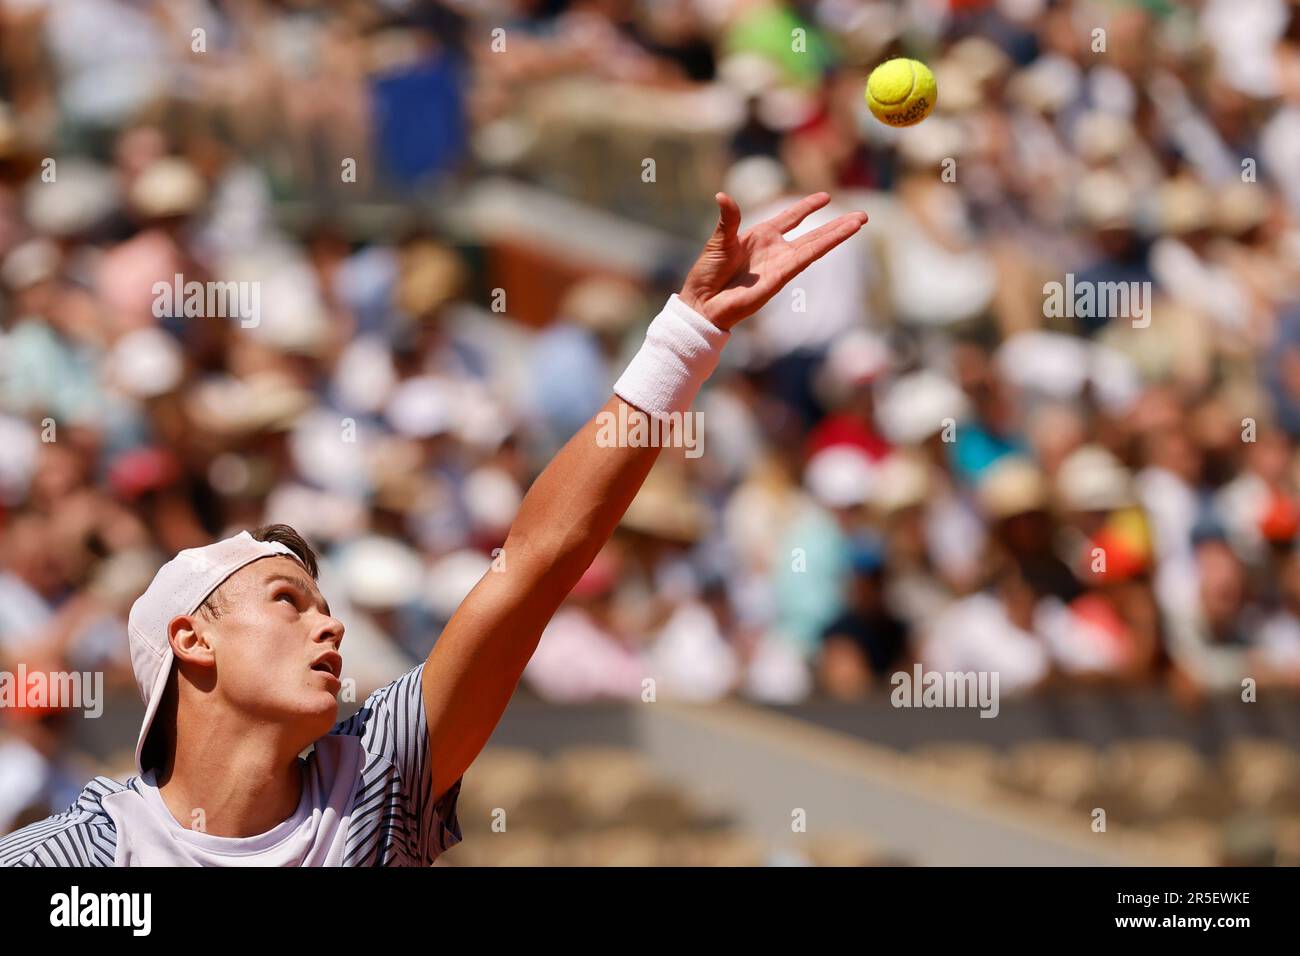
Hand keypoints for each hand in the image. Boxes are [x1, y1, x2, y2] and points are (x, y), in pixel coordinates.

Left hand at [678, 191, 867, 330]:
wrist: (703, 302)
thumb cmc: (707, 273)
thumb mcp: (720, 240)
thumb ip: (729, 218)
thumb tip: (722, 196)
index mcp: (761, 236)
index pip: (790, 218)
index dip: (806, 207)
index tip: (825, 197)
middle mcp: (775, 249)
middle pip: (813, 233)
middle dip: (836, 224)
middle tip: (861, 215)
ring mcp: (781, 263)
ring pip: (816, 245)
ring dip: (838, 233)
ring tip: (859, 222)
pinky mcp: (781, 277)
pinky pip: (806, 258)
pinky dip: (823, 246)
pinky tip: (838, 236)